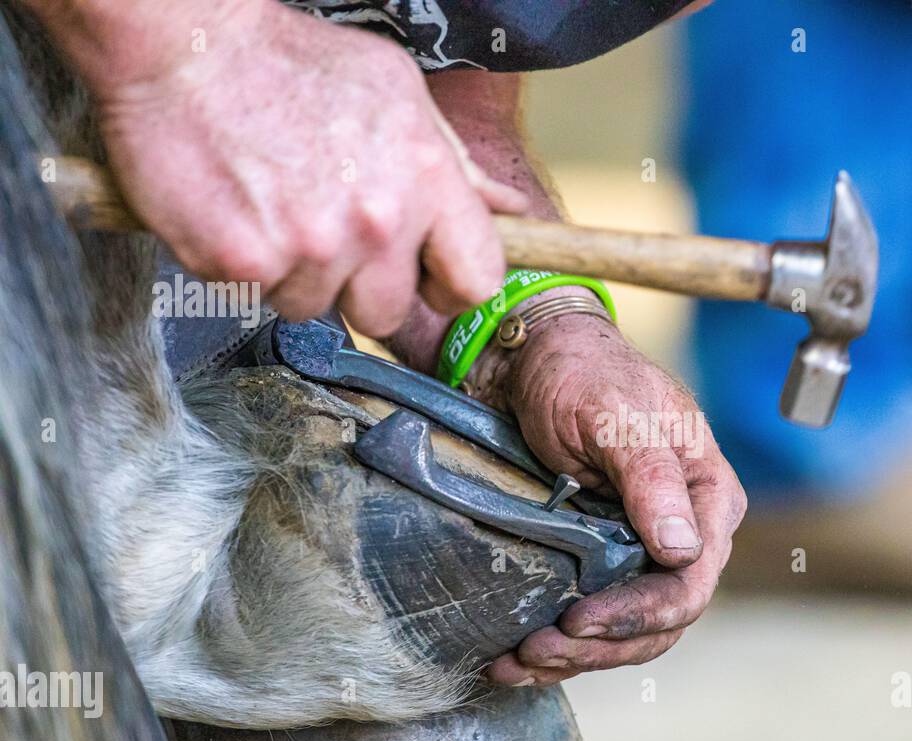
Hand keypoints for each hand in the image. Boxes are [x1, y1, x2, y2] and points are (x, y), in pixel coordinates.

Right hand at [83, 0, 525, 337]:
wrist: (189, 41)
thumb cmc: (294, 64)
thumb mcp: (397, 95)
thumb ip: (453, 164)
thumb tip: (507, 208)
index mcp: (426, 178)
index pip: (477, 281)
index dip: (449, 286)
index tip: (424, 275)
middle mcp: (377, 220)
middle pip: (387, 312)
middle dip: (358, 285)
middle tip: (325, 230)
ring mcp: (311, 245)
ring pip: (315, 307)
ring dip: (295, 273)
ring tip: (275, 207)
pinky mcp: (245, 260)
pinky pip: (256, 295)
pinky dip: (242, 264)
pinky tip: (237, 211)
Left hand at [478, 311, 746, 685]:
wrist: (526, 360)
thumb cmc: (580, 372)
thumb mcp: (615, 415)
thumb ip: (651, 478)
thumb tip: (684, 550)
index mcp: (707, 498)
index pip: (691, 584)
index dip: (638, 615)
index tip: (578, 622)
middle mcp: (682, 534)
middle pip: (658, 622)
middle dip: (598, 647)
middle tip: (535, 650)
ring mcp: (639, 552)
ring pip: (623, 635)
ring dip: (572, 658)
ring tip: (515, 663)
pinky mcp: (598, 562)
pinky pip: (591, 621)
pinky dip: (555, 648)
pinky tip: (511, 659)